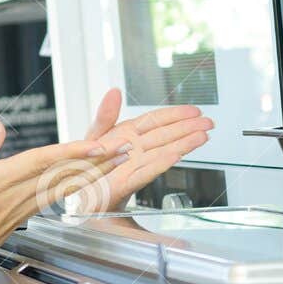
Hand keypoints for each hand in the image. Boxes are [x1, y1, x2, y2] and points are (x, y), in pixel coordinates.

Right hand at [0, 120, 130, 283]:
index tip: (100, 144)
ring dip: (95, 171)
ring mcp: (21, 208)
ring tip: (119, 158)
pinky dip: (77, 184)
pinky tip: (90, 177)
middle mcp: (15, 197)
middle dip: (99, 159)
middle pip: (64, 174)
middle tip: (128, 146)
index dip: (74, 152)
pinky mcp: (21, 215)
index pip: (43, 163)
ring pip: (65, 186)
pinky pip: (56, 196)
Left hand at [66, 88, 214, 212]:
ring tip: (203, 136)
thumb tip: (114, 92)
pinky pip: (145, 171)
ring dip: (183, 144)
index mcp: (127, 135)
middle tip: (209, 123)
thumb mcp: (94, 135)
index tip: (194, 111)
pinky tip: (177, 155)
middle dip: (188, 128)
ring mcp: (131, 166)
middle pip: (164, 136)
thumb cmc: (86, 164)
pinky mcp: (123, 184)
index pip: (156, 121)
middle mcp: (133, 150)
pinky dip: (161, 162)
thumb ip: (105, 115)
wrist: (73, 192)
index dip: (175, 114)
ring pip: (161, 152)